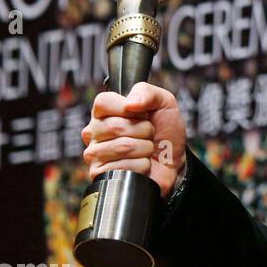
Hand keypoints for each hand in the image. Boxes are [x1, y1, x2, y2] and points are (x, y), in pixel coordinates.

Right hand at [83, 82, 187, 199]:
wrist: (173, 161)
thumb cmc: (164, 131)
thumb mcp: (164, 103)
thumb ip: (147, 92)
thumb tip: (130, 103)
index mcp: (104, 112)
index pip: (103, 102)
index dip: (129, 109)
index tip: (143, 114)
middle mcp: (94, 132)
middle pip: (115, 126)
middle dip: (143, 131)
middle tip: (148, 134)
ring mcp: (95, 154)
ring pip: (123, 147)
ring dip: (145, 148)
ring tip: (146, 149)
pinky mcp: (101, 173)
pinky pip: (125, 167)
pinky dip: (142, 165)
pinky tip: (142, 164)